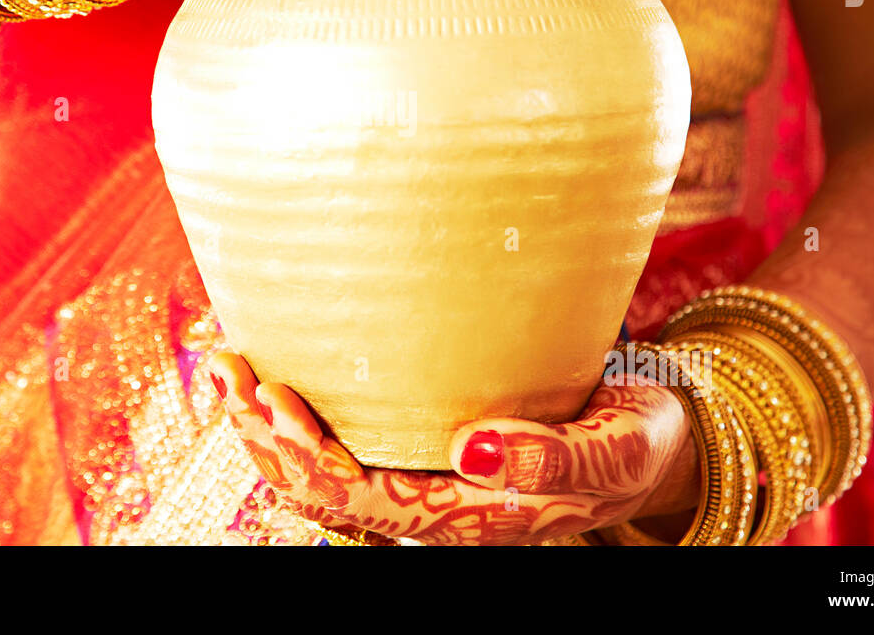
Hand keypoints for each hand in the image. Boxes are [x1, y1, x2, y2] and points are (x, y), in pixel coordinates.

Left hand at [209, 352, 701, 544]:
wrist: (647, 441)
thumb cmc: (632, 444)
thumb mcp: (612, 453)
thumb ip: (547, 459)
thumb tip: (469, 450)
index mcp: (465, 515)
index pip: (358, 499)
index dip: (303, 455)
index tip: (270, 395)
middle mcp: (429, 503)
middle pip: (321, 484)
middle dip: (264, 430)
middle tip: (225, 362)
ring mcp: (422, 475)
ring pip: (324, 464)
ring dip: (269, 419)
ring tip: (228, 358)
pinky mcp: (424, 443)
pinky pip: (349, 436)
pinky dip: (305, 406)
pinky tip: (279, 365)